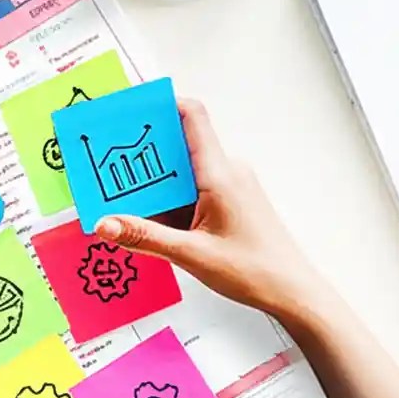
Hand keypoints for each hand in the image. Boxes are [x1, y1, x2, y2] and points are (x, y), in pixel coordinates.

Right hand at [94, 99, 323, 318]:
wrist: (293, 291)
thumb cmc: (256, 271)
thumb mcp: (191, 254)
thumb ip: (144, 236)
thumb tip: (105, 224)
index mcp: (220, 173)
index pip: (191, 116)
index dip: (161, 105)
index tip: (130, 110)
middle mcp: (227, 172)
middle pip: (179, 145)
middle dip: (143, 153)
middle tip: (110, 164)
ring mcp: (229, 186)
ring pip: (182, 172)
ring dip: (154, 183)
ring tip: (123, 199)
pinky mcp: (229, 202)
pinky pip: (192, 190)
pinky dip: (169, 201)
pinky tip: (150, 221)